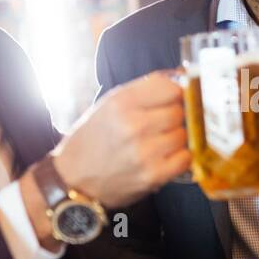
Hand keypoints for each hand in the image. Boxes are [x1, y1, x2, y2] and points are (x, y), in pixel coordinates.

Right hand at [46, 70, 190, 208]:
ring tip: (156, 144)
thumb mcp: (110, 105)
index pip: (171, 88)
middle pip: (179, 112)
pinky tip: (164, 158)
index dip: (174, 94)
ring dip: (174, 139)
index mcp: (121, 102)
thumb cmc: (93, 139)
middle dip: (173, 118)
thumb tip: (183, 78)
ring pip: (183, 135)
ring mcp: (144, 152)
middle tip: (158, 127)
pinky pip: (185, 159)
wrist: (73, 179)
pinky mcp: (152, 175)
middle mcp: (134, 125)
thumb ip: (145, 91)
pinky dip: (179, 158)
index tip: (169, 101)